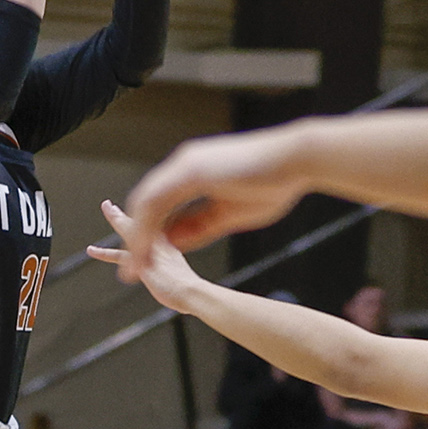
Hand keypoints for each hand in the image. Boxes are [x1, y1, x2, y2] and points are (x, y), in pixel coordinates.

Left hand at [86, 201, 207, 312]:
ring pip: (127, 229)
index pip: (152, 229)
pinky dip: (104, 253)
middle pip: (138, 223)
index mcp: (168, 246)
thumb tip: (184, 284)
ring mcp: (148, 250)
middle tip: (110, 204)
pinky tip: (92, 251)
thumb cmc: (191, 290)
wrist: (192, 292)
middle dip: (123, 213)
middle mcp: (158, 244)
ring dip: (115, 218)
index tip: (133, 216)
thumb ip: (177, 276)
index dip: (141, 221)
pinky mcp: (138, 261)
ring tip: (106, 207)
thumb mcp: (183, 276)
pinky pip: (117, 255)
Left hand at [120, 126, 315, 277]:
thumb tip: (173, 241)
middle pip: (147, 203)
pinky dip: (148, 230)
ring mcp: (185, 164)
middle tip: (130, 268)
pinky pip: (158, 203)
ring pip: (146, 205)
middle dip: (137, 238)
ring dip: (138, 239)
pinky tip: (145, 253)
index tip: (146, 258)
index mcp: (193, 171)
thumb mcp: (229, 213)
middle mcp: (184, 164)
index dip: (151, 233)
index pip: (160, 204)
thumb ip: (199, 225)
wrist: (296, 159)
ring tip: (134, 269)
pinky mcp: (190, 170)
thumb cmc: (274, 183)